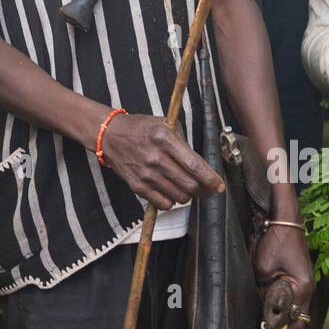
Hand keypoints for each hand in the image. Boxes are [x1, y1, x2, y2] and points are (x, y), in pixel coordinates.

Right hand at [99, 113, 223, 210]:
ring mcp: (145, 173)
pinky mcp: (137, 186)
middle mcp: (155, 157)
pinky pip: (163, 204)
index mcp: (164, 137)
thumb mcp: (164, 124)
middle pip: (189, 184)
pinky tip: (171, 191)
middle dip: (202, 189)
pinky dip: (172, 201)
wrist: (110, 135)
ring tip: (186, 187)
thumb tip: (203, 167)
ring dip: (188, 195)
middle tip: (205, 188)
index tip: (219, 186)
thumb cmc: (141, 128)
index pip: (194, 164)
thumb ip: (183, 143)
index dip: (210, 178)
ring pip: (179, 196)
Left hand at [253, 223, 316, 328]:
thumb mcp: (262, 269)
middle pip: (303, 325)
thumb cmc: (274, 242)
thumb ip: (265, 294)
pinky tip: (290, 328)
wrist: (286, 222)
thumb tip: (263, 315)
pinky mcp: (308, 285)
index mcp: (302, 288)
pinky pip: (307, 311)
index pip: (289, 320)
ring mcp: (312, 288)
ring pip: (308, 320)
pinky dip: (299, 323)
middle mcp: (311, 291)